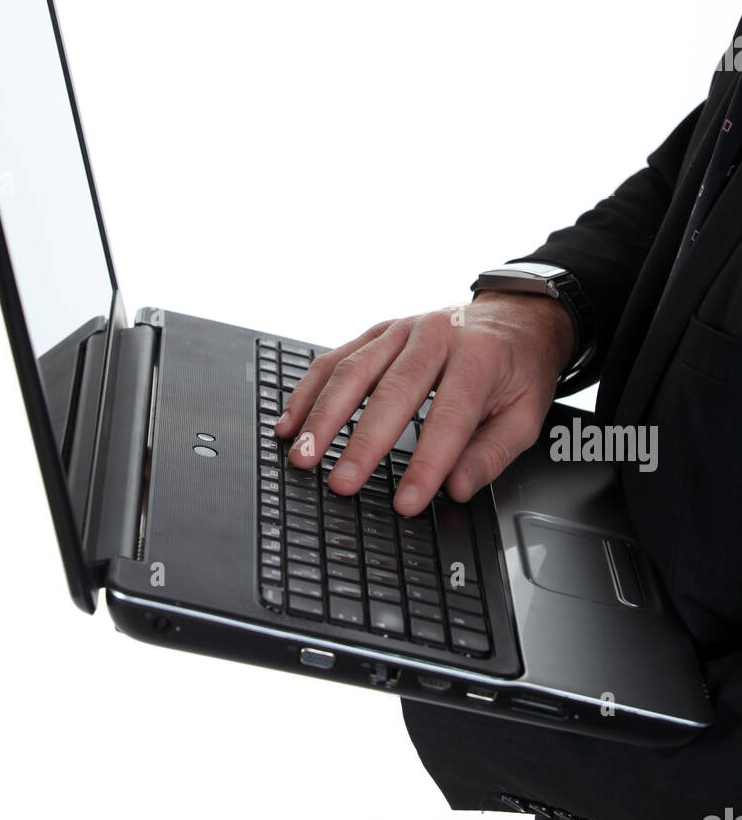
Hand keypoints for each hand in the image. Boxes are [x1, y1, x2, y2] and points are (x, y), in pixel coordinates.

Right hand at [273, 293, 574, 514]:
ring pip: (352, 371)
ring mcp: (401, 330)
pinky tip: (292, 422)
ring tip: (304, 455)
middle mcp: (435, 336)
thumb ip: (492, 454)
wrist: (513, 317)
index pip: (449, 417)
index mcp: (479, 357)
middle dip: (363, 442)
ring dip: (323, 416)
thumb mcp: (527, 415)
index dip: (426, 463)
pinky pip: (334, 359)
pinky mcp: (377, 332)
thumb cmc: (517, 370)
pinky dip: (308, 392)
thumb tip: (458, 488)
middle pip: (392, 391)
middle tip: (342, 482)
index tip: (406, 502)